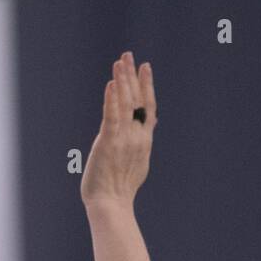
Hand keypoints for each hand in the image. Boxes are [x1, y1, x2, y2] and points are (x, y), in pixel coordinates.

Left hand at [81, 52, 156, 209]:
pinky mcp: (109, 143)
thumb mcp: (138, 163)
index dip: (147, 86)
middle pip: (137, 100)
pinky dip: (112, 100)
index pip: (147, 107)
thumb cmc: (119, 190)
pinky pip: (111, 117)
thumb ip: (142, 142)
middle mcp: (137, 137)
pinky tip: (111, 84)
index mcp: (143, 141)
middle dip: (133, 76)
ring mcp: (124, 139)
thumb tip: (152, 126)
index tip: (145, 67)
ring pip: (125, 104)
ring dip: (122, 81)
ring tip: (120, 61)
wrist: (111, 205)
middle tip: (128, 55)